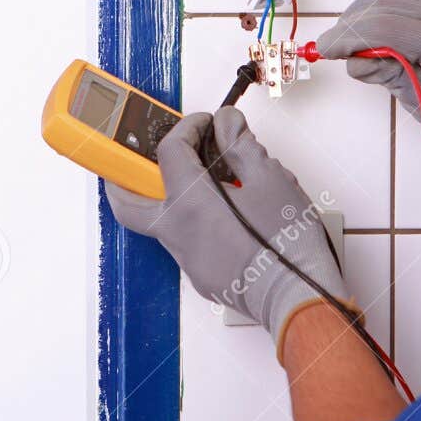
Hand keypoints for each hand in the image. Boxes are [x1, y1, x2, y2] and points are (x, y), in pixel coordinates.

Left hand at [105, 107, 347, 354]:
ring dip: (162, 200)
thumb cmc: (287, 243)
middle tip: (135, 159)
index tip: (205, 125)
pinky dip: (189, 224)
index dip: (187, 128)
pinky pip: (183, 244)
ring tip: (189, 183)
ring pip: (157, 225)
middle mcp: (177, 233)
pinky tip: (218, 215)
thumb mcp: (270, 179)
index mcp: (189, 203)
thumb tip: (226, 126)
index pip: (170, 151)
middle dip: (123, 176)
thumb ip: (241, 145)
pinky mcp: (201, 276)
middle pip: (128, 202)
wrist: (298, 295)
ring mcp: (187, 259)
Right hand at [315, 0, 420, 133]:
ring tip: (355, 33)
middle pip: (381, 2)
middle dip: (350, 23)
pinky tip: (378, 14)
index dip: (346, 38)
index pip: (380, 28)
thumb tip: (357, 59)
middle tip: (334, 46)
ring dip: (365, 6)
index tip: (324, 51)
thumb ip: (390, 76)